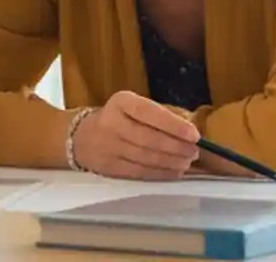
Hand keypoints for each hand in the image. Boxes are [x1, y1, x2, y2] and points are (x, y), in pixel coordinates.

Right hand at [71, 91, 199, 179]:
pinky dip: (162, 173)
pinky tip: (175, 171)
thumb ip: (159, 116)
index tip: (195, 135)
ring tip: (188, 162)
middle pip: (149, 139)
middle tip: (195, 152)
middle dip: (177, 147)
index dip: (173, 125)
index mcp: (120, 102)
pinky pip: (141, 172)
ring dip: (172, 161)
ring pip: (147, 158)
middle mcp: (112, 124)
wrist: (80, 137)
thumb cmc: (118, 118)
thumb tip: (190, 133)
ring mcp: (109, 148)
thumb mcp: (132, 106)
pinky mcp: (110, 168)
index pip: (149, 113)